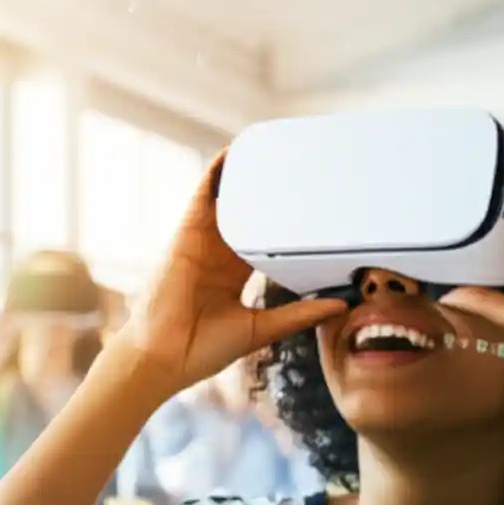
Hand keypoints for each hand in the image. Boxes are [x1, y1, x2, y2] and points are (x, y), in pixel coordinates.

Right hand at [114, 152, 347, 394]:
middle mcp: (219, 254)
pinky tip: (232, 153)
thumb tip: (338, 306)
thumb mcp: (262, 328)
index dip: (281, 223)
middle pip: (246, 214)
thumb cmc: (203, 349)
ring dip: (242, 175)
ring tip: (267, 148)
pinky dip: (216, 174)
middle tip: (292, 168)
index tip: (305, 208)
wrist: (165, 356)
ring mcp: (202, 242)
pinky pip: (202, 196)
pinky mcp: (188, 234)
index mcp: (234, 275)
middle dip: (264, 193)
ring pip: (225, 199)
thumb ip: (299, 314)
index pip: (263, 240)